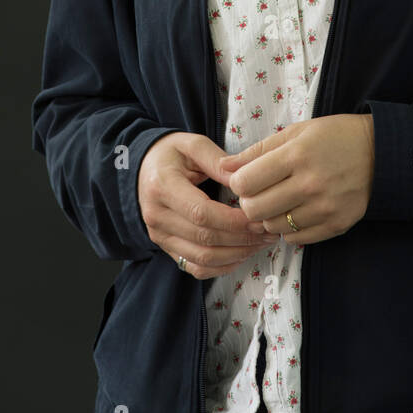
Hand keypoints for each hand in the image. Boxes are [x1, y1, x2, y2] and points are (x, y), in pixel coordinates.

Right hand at [137, 132, 273, 278]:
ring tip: (260, 242)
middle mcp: (157, 216)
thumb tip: (245, 180)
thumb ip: (218, 161)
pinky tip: (241, 253)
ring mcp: (159, 236)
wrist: (143, 167)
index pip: (202, 213)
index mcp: (162, 186)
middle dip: (242, 239)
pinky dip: (221, 267)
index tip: (260, 218)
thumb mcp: (193, 144)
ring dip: (236, 254)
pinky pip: (195, 267)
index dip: (234, 221)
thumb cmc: (171, 153)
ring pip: (202, 259)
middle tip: (269, 231)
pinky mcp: (165, 247)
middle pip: (204, 239)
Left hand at [217, 114, 374, 244]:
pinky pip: (296, 238)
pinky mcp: (336, 225)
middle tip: (259, 193)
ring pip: (273, 227)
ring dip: (269, 217)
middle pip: (255, 210)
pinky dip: (289, 228)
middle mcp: (310, 184)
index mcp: (297, 155)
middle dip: (249, 203)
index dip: (238, 182)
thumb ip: (258, 151)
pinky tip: (296, 212)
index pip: (246, 183)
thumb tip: (223, 167)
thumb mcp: (296, 132)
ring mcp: (324, 208)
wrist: (381, 153)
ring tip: (278, 201)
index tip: (246, 178)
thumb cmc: (334, 137)